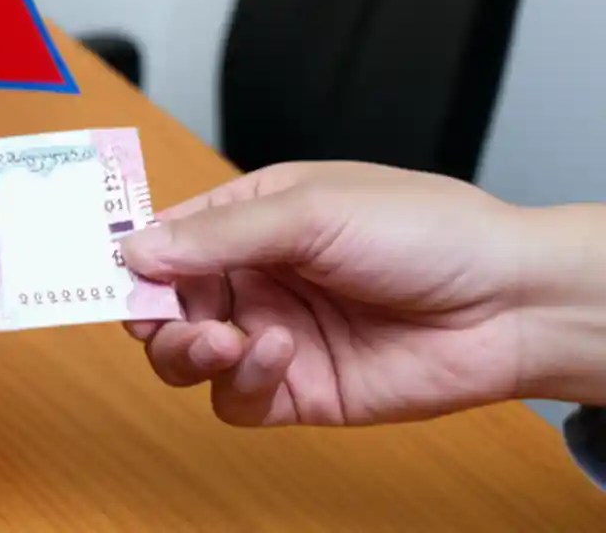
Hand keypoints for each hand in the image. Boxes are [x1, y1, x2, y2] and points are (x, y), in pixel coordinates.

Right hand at [120, 161, 605, 425]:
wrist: (506, 302)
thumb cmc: (423, 231)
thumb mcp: (310, 211)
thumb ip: (217, 235)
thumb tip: (133, 250)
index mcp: (250, 219)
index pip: (165, 239)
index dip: (130, 257)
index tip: (104, 271)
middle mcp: (253, 278)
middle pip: (163, 305)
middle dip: (151, 314)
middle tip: (157, 319)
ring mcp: (270, 335)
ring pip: (186, 358)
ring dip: (185, 351)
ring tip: (218, 339)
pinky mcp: (295, 390)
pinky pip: (234, 399)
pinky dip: (240, 380)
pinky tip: (276, 352)